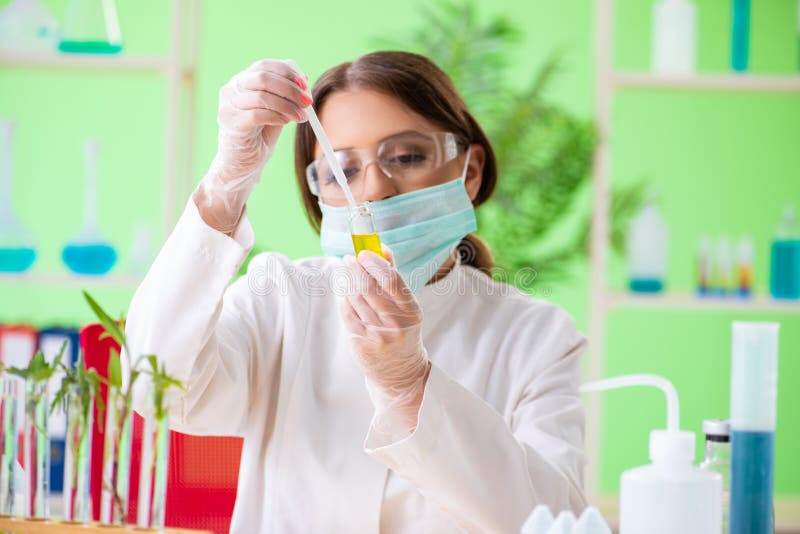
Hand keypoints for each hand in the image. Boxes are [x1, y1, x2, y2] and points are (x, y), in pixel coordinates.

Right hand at [194, 59, 311, 233]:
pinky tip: (286, 122)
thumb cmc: (259, 135)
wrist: (243, 163)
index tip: (305, 84)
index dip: (287, 73)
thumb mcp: (276, 110)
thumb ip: (285, 94)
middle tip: (307, 102)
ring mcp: (228, 106)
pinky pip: (257, 114)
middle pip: (264, 78)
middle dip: (290, 89)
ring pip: (262, 96)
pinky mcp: (230, 123)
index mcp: (242, 81)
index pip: (265, 65)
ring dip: (287, 106)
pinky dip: (276, 116)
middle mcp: (231, 89)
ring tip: (301, 117)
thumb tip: (303, 78)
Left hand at [339, 245, 430, 432]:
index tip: (363, 253)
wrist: (400, 372)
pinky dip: (343, 300)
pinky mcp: (361, 345)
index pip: (392, 281)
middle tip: (349, 260)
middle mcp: (396, 325)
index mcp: (411, 312)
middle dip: (356, 270)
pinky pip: (347, 315)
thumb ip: (394, 277)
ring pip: (355, 300)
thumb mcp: (406, 307)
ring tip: (345, 272)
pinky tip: (343, 292)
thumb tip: (382, 248)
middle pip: (370, 288)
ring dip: (347, 282)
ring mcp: (378, 336)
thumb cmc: (402, 332)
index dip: (375, 264)